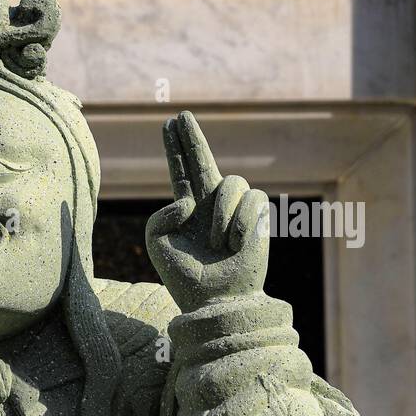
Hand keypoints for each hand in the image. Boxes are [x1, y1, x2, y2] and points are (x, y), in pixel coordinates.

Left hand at [146, 111, 270, 312]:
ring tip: (217, 242)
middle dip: (191, 137)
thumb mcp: (156, 243)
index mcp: (186, 209)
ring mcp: (235, 207)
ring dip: (221, 213)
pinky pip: (251, 198)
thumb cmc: (184, 276)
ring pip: (229, 182)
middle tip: (182, 116)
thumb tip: (188, 200)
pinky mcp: (258, 215)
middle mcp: (210, 203)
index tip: (169, 124)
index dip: (176, 148)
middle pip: (203, 160)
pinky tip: (235, 243)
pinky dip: (240, 221)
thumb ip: (159, 214)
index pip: (180, 171)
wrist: (215, 298)